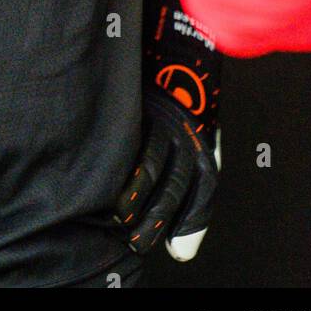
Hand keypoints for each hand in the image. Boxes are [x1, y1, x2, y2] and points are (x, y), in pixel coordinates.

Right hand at [112, 83, 219, 260]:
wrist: (166, 58)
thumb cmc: (177, 120)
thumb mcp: (193, 149)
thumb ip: (189, 198)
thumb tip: (182, 252)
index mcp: (203, 145)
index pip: (205, 188)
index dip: (192, 221)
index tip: (177, 250)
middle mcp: (186, 132)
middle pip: (176, 182)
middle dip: (158, 218)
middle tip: (137, 242)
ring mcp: (161, 118)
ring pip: (152, 163)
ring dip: (136, 196)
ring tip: (119, 217)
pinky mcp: (138, 106)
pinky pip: (130, 139)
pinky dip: (119, 165)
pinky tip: (105, 183)